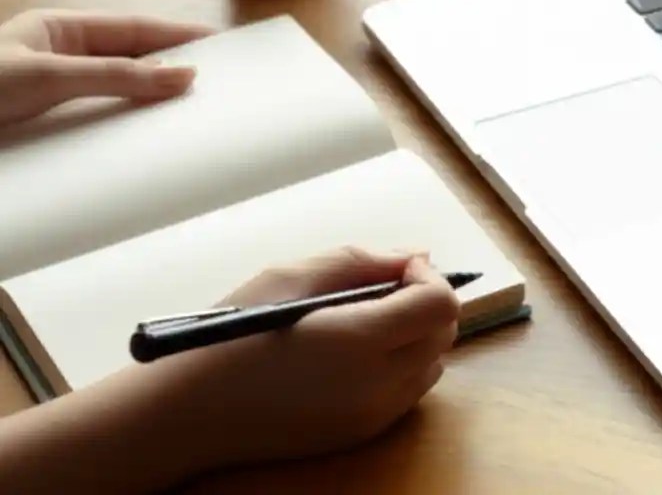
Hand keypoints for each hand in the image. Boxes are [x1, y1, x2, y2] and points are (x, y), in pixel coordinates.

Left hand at [0, 9, 213, 126]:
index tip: (218, 42)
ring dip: (149, 100)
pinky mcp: (50, 125)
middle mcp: (59, 56)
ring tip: (190, 111)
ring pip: (116, 90)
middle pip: (129, 58)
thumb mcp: (48, 76)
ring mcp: (54, 91)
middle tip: (215, 81)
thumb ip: (114, 76)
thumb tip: (184, 75)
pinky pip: (100, 120)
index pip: (131, 28)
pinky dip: (126, 127)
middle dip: (170, 67)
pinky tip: (146, 137)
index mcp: (58, 30)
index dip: (176, 34)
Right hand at [0, 248, 460, 493]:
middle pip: (443, 335)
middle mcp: (377, 385)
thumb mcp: (293, 276)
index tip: (395, 269)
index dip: (427, 277)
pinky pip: (408, 393)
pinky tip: (355, 353)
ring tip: (365, 321)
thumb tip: (416, 255)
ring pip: (432, 366)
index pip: (440, 304)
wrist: (190, 411)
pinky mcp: (361, 434)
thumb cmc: (233, 334)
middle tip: (382, 289)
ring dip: (416, 336)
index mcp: (361, 341)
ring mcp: (373, 416)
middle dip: (425, 303)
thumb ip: (363, 260)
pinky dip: (400, 366)